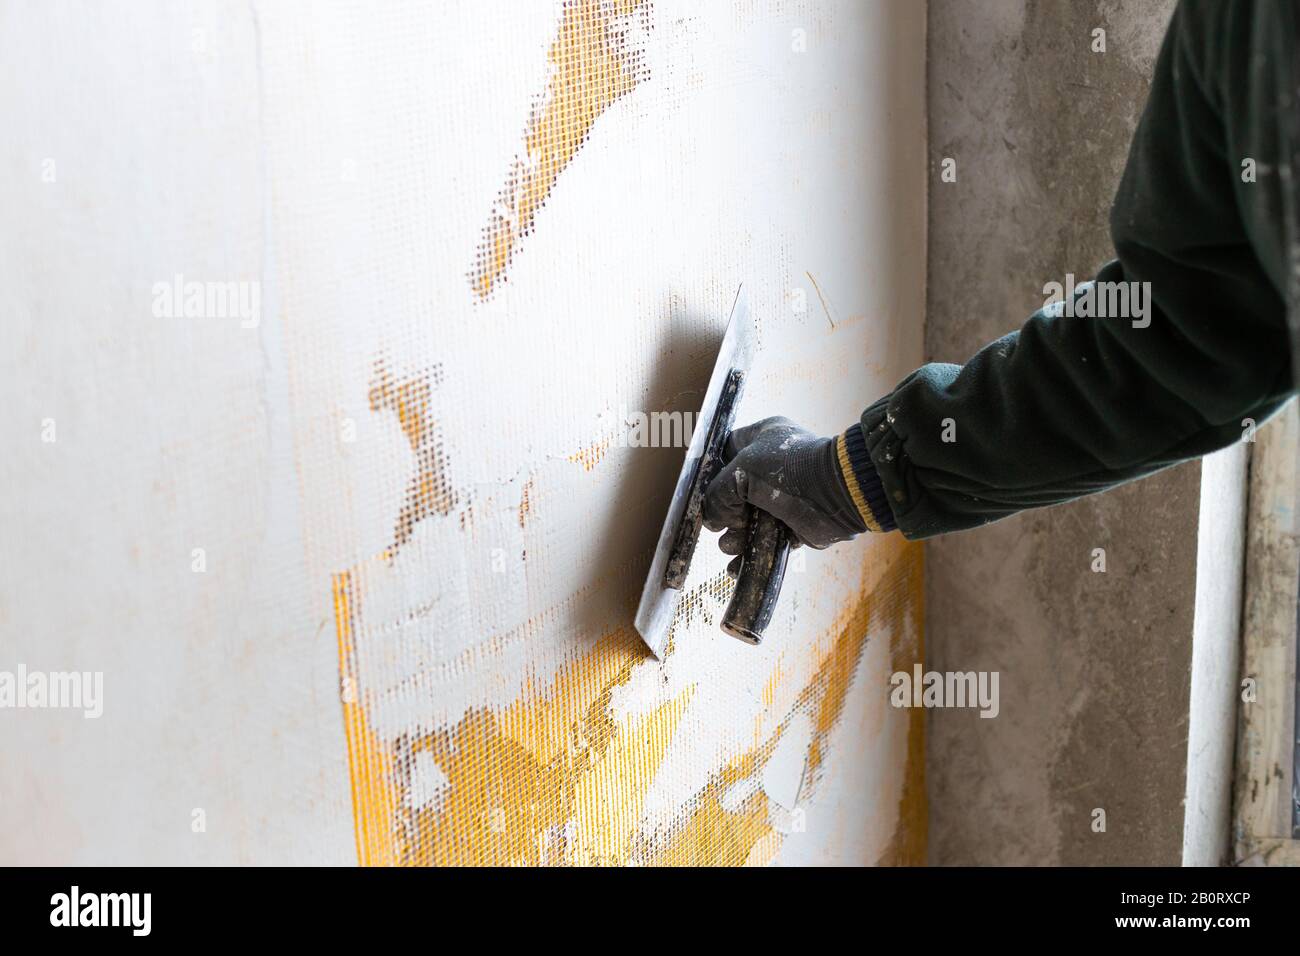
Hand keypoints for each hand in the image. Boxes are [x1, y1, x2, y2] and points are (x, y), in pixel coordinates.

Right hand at [702, 417, 865, 572]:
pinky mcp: (792, 525)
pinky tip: (737, 565)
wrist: (834, 492)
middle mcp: (771, 467)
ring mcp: (782, 498)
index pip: (727, 450)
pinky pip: (765, 541)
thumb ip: (717, 494)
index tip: (702, 492)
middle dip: (724, 515)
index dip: (713, 471)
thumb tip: (712, 520)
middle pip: (734, 494)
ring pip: (748, 521)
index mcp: (761, 439)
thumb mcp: (741, 471)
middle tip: (721, 525)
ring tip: (732, 546)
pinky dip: (751, 554)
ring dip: (735, 538)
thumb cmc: (788, 468)